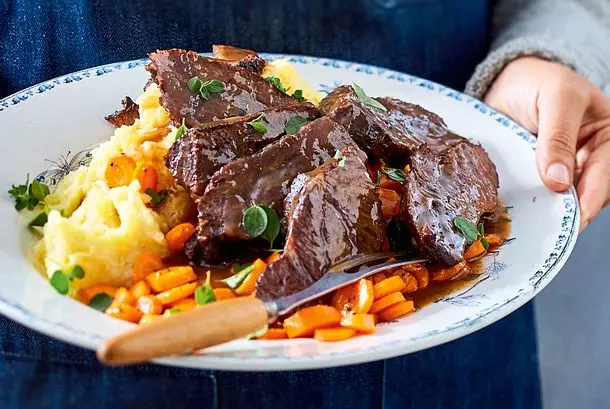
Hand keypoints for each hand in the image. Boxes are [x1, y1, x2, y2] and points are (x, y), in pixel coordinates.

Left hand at [485, 57, 609, 229]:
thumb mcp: (555, 98)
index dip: (593, 195)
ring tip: (538, 222)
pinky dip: (536, 204)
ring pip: (566, 198)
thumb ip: (558, 137)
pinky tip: (526, 212)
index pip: (607, 171)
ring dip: (554, 209)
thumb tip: (559, 181)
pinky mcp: (541, 177)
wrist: (508, 82)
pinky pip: (543, 195)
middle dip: (575, 209)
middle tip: (556, 228)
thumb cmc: (539, 82)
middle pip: (591, 191)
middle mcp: (591, 156)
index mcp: (607, 135)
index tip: (579, 217)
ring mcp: (566, 169)